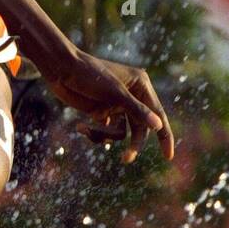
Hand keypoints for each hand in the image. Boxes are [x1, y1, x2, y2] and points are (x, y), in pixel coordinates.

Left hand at [43, 50, 174, 163]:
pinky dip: (95, 133)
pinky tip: (80, 127)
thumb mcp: (114, 92)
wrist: (60, 69)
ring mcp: (116, 105)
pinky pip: (105, 132)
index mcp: (141, 86)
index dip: (164, 137)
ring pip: (121, 132)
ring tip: (89, 131)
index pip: (157, 114)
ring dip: (107, 136)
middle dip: (132, 143)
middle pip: (140, 128)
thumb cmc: (89, 75)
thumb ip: (137, 110)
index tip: (168, 157)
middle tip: (126, 159)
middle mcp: (131, 96)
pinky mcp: (101, 112)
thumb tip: (158, 125)